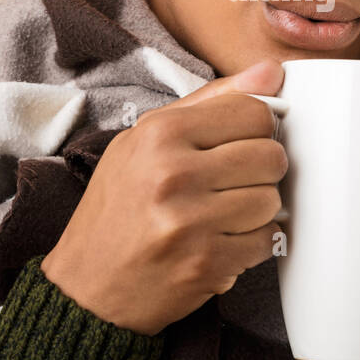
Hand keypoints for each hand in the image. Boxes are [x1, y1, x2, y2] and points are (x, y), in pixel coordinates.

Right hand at [40, 59, 286, 335]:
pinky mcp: (207, 263)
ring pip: (273, 200)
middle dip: (260, 172)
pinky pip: (266, 242)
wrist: (86, 288)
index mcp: (160, 134)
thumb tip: (273, 71)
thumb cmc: (119, 208)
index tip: (238, 147)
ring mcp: (191, 222)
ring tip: (222, 216)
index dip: (256, 132)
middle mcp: (174, 174)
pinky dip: (251, 245)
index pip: (255, 113)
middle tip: (231, 185)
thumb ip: (212, 101)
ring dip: (256, 211)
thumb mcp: (146, 140)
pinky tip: (220, 242)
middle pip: (271, 156)